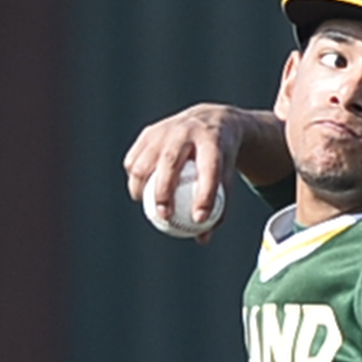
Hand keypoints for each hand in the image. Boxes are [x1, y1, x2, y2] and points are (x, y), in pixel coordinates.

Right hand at [123, 105, 290, 239]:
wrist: (211, 121)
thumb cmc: (220, 160)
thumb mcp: (227, 179)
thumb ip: (218, 209)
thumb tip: (202, 240)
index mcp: (212, 141)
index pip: (209, 169)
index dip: (204, 195)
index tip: (199, 220)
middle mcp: (187, 131)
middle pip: (170, 161)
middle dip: (164, 191)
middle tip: (164, 216)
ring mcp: (165, 129)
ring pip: (145, 160)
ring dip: (140, 186)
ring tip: (145, 205)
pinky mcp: (150, 132)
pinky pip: (135, 158)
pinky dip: (134, 176)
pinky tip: (139, 191)